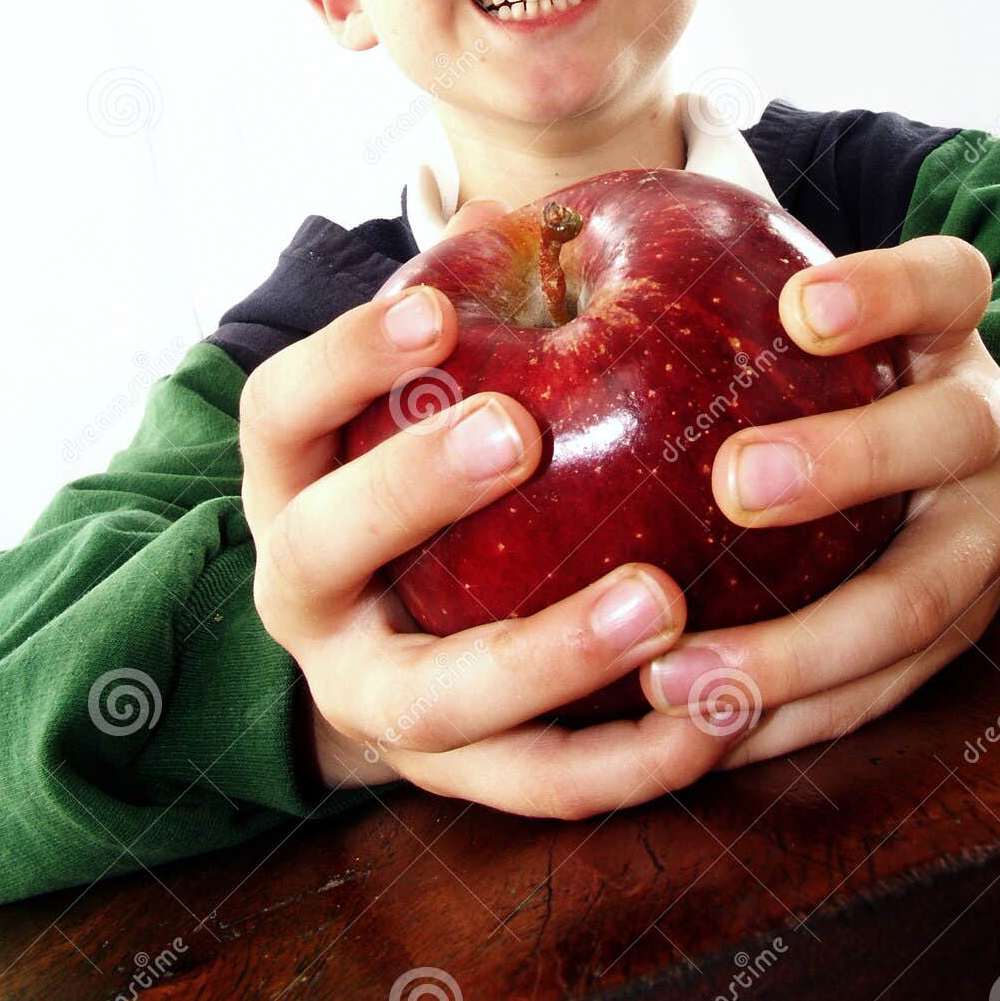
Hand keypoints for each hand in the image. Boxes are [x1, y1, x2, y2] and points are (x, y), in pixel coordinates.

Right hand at [240, 199, 740, 820]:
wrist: (394, 641)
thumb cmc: (432, 474)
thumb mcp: (429, 400)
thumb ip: (469, 318)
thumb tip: (526, 216)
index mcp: (295, 482)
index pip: (283, 410)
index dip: (346, 357)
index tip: (434, 306)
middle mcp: (308, 593)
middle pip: (324, 548)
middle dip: (410, 487)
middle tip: (516, 430)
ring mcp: (370, 697)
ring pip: (434, 701)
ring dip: (546, 654)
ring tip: (659, 601)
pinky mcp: (452, 777)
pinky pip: (534, 784)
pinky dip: (623, 761)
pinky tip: (716, 717)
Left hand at [642, 235, 999, 766]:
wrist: (922, 474)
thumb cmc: (790, 368)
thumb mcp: (766, 301)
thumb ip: (669, 270)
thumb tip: (483, 225)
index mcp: (941, 330)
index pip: (948, 281)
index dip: (889, 291)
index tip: (799, 308)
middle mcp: (978, 426)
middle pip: (949, 433)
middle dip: (850, 459)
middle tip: (734, 482)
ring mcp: (977, 537)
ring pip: (920, 600)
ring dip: (805, 646)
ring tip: (680, 671)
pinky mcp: (952, 632)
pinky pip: (882, 689)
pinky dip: (793, 715)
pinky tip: (691, 723)